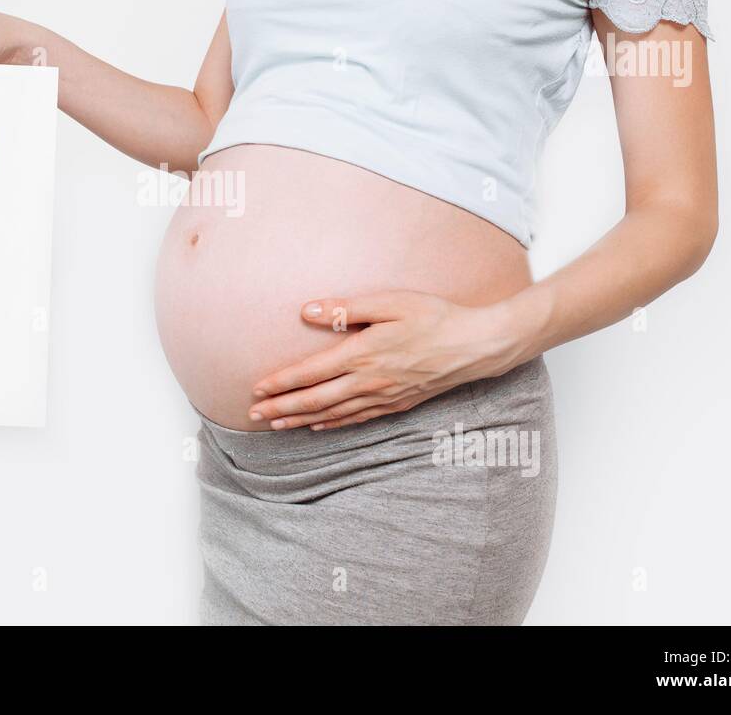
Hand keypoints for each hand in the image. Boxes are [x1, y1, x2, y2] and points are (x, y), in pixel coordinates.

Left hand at [248, 291, 530, 430]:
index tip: (256, 389)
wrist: (476, 345)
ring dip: (302, 419)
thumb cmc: (434, 317)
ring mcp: (384, 397)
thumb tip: (305, 311)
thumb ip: (344, 309)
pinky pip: (357, 419)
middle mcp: (369, 381)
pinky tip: (319, 426)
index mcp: (362, 354)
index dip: (281, 383)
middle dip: (282, 408)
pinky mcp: (397, 404)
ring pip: (333, 414)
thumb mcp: (390, 302)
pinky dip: (333, 424)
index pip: (311, 373)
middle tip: (254, 416)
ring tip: (277, 425)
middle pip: (315, 400)